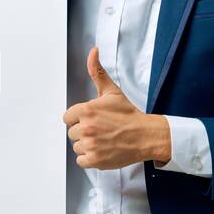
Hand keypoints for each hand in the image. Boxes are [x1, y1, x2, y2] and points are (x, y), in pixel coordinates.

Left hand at [63, 47, 171, 169]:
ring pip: (77, 146)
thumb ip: (97, 72)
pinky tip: (102, 150)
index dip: (79, 118)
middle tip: (101, 129)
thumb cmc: (128, 114)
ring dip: (87, 145)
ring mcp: (90, 145)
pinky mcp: (95, 160)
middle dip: (84, 132)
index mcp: (86, 110)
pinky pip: (81, 160)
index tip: (93, 119)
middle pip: (72, 133)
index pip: (68, 118)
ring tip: (103, 139)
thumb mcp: (112, 91)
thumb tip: (93, 52)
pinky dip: (90, 158)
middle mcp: (86, 128)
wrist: (145, 135)